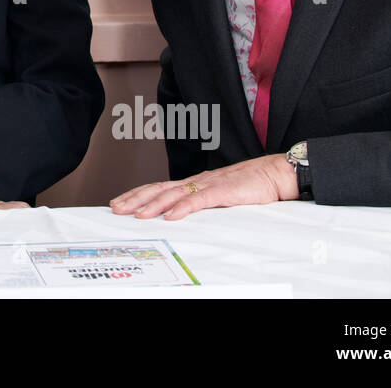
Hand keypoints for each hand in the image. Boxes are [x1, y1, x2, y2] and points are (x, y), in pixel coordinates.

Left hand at [109, 154, 298, 220]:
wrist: (274, 174)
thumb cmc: (250, 185)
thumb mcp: (219, 196)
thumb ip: (201, 203)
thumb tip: (180, 214)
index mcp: (194, 183)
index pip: (159, 187)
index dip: (137, 194)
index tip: (119, 202)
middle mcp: (196, 181)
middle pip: (159, 189)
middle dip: (135, 198)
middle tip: (115, 208)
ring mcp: (208, 185)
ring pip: (174, 194)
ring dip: (153, 204)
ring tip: (136, 214)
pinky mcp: (223, 192)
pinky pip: (199, 201)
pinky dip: (182, 208)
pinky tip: (170, 216)